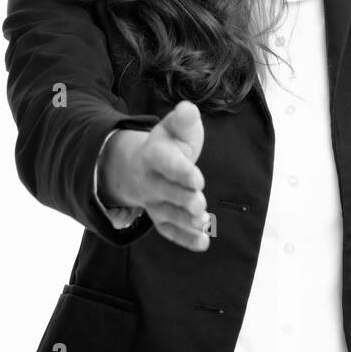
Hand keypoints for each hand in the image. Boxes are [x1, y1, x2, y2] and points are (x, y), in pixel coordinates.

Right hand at [99, 100, 208, 250]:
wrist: (146, 164)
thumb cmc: (169, 143)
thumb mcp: (176, 126)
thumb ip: (184, 119)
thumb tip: (188, 108)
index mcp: (154, 154)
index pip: (166, 163)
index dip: (181, 171)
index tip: (198, 179)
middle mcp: (150, 181)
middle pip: (165, 191)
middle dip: (183, 199)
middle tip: (201, 205)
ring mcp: (154, 202)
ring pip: (168, 214)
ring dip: (185, 221)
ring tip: (204, 222)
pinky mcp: (162, 219)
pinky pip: (170, 232)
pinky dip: (185, 239)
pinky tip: (203, 243)